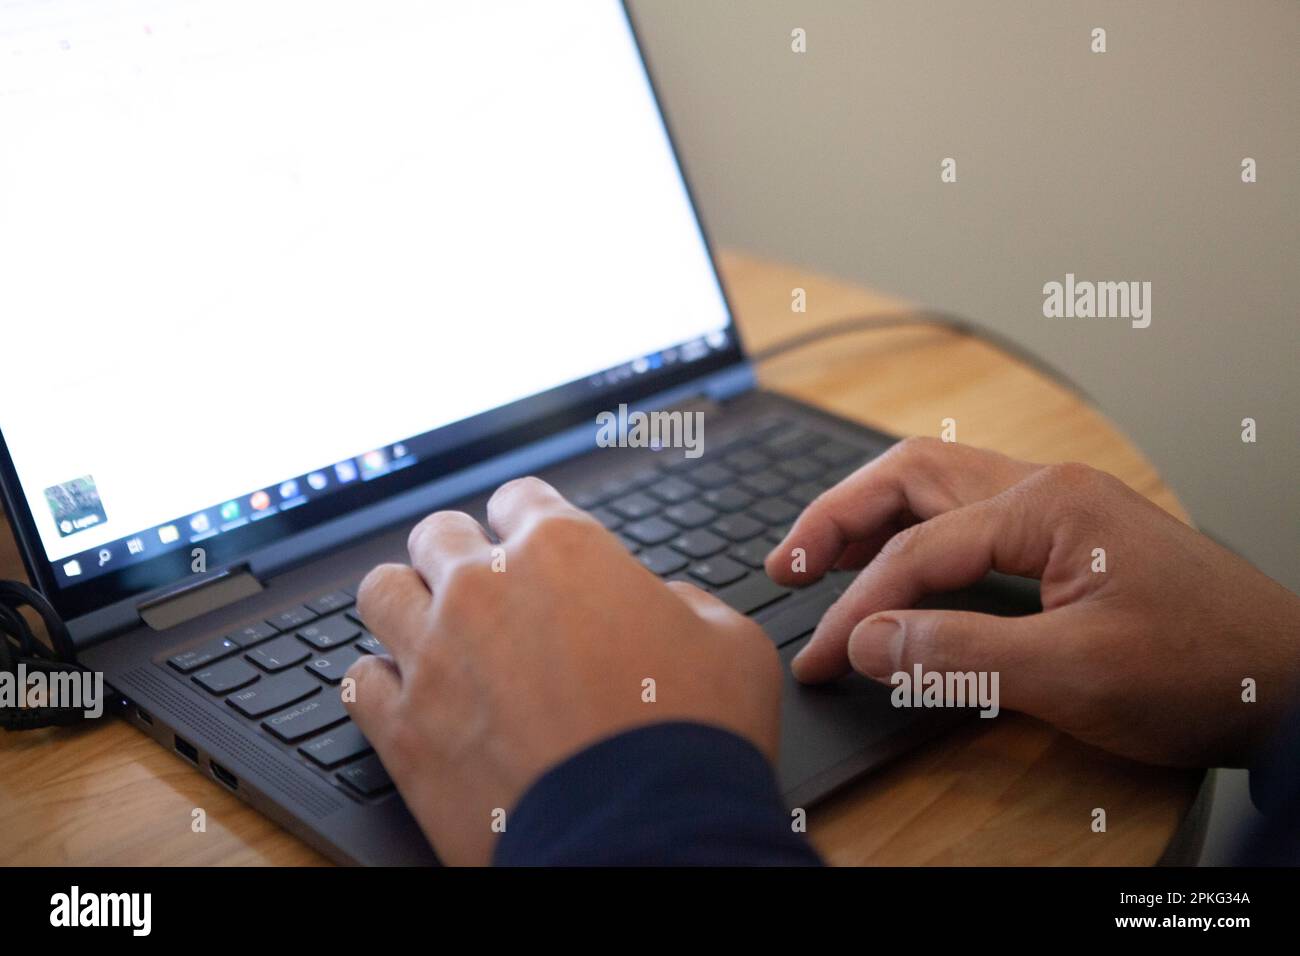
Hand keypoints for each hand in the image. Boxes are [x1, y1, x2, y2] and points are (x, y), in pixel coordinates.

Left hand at [344, 477, 780, 864]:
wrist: (646, 837)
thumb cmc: (696, 736)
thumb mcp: (732, 643)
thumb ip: (687, 603)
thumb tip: (667, 605)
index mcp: (562, 550)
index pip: (519, 497)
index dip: (528, 519)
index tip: (530, 541)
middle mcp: (483, 588)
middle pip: (438, 533)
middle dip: (458, 552)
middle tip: (478, 585)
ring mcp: (432, 656)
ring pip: (380, 592)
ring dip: (405, 603)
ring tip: (426, 627)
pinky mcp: (402, 730)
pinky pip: (359, 681)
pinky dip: (380, 684)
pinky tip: (404, 696)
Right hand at [765, 437, 1299, 767]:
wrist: (1293, 681)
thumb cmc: (1204, 669)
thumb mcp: (1075, 673)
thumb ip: (959, 652)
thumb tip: (865, 640)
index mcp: (1045, 506)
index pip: (916, 550)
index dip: (858, 606)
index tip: (819, 656)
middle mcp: (1045, 489)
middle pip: (910, 476)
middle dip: (838, 515)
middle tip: (785, 565)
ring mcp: (1059, 508)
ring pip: (936, 486)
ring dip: (871, 516)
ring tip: (819, 556)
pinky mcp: (1069, 537)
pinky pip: (967, 515)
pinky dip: (914, 532)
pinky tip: (898, 562)